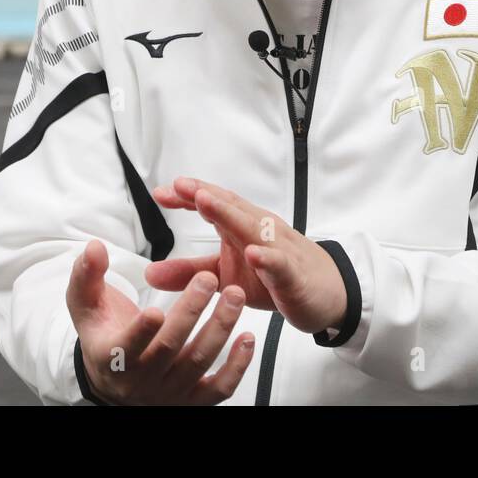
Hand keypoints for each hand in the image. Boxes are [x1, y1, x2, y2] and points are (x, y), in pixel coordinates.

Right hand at [66, 238, 255, 404]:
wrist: (115, 381)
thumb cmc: (104, 335)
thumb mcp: (86, 306)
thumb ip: (87, 276)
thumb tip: (94, 247)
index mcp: (111, 358)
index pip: (126, 348)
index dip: (141, 333)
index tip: (156, 309)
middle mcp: (141, 381)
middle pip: (169, 348)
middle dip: (191, 312)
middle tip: (210, 277)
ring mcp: (169, 393)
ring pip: (198, 364)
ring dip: (220, 329)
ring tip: (236, 295)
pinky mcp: (194, 400)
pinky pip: (220, 389)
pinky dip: (238, 366)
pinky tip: (248, 337)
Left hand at [146, 177, 347, 336]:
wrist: (328, 292)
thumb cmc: (275, 275)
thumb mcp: (226, 276)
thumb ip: (190, 272)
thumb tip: (149, 273)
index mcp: (243, 226)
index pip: (215, 204)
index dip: (188, 196)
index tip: (160, 192)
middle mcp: (260, 230)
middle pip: (231, 207)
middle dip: (205, 195)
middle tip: (180, 185)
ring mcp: (278, 249)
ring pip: (253, 228)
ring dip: (229, 214)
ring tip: (206, 203)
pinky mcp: (293, 274)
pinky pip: (280, 264)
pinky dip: (266, 258)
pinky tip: (252, 254)